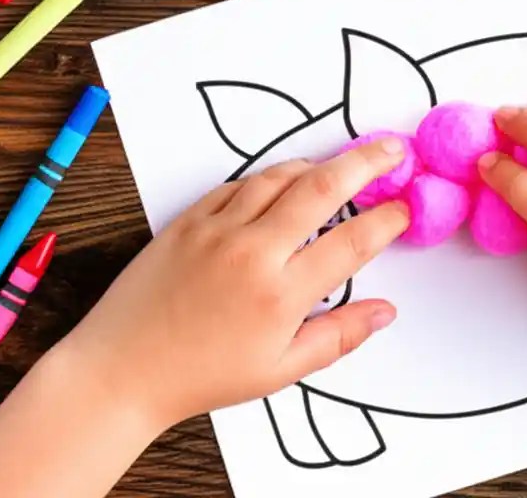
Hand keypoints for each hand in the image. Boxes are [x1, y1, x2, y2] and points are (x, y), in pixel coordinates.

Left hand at [57, 137, 410, 429]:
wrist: (121, 370)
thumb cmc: (201, 377)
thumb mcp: (280, 370)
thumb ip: (338, 336)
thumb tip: (385, 311)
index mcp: (282, 295)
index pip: (353, 242)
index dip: (388, 220)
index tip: (405, 209)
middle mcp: (253, 252)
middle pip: (323, 187)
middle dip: (366, 163)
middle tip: (392, 149)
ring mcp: (217, 230)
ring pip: (279, 176)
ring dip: (316, 164)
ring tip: (341, 164)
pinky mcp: (188, 221)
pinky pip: (237, 185)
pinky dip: (267, 179)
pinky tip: (282, 183)